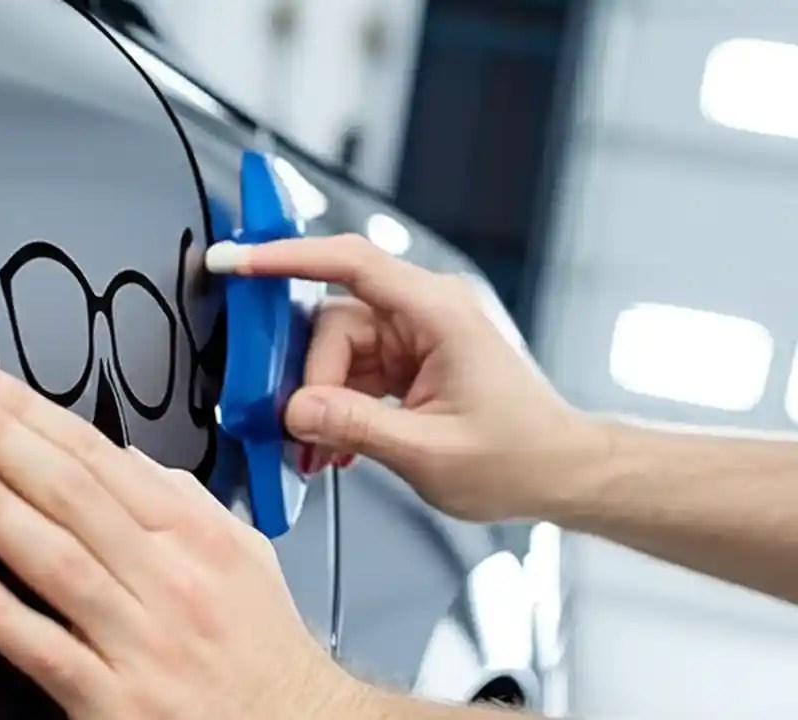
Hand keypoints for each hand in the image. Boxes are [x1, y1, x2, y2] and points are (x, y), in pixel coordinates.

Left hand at [0, 356, 372, 718]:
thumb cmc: (266, 650)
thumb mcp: (245, 557)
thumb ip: (183, 502)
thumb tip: (124, 457)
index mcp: (194, 536)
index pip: (99, 457)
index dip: (32, 412)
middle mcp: (168, 578)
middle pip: (70, 491)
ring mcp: (140, 641)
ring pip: (55, 557)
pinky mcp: (115, 703)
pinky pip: (47, 649)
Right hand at [205, 234, 609, 521]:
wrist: (562, 472)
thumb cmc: (522, 456)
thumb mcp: (430, 451)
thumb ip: (356, 426)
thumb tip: (297, 410)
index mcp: (439, 313)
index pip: (350, 262)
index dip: (287, 256)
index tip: (238, 260)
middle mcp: (426, 313)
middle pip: (332, 321)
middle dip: (308, 378)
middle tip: (296, 428)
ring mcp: (417, 336)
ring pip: (335, 350)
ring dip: (321, 399)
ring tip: (323, 449)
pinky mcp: (410, 359)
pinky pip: (352, 370)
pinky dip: (337, 405)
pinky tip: (338, 445)